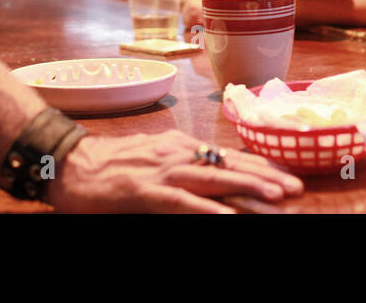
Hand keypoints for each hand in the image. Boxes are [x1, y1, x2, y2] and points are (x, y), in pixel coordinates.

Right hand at [45, 130, 303, 212]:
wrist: (68, 163)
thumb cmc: (109, 165)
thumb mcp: (153, 159)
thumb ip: (182, 165)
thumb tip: (213, 173)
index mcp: (180, 147)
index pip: (229, 156)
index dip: (260, 167)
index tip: (287, 176)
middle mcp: (177, 153)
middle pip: (230, 165)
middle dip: (265, 177)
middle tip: (296, 188)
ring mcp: (162, 171)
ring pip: (214, 179)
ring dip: (248, 189)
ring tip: (276, 198)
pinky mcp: (146, 191)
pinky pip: (183, 202)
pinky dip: (208, 210)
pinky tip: (229, 219)